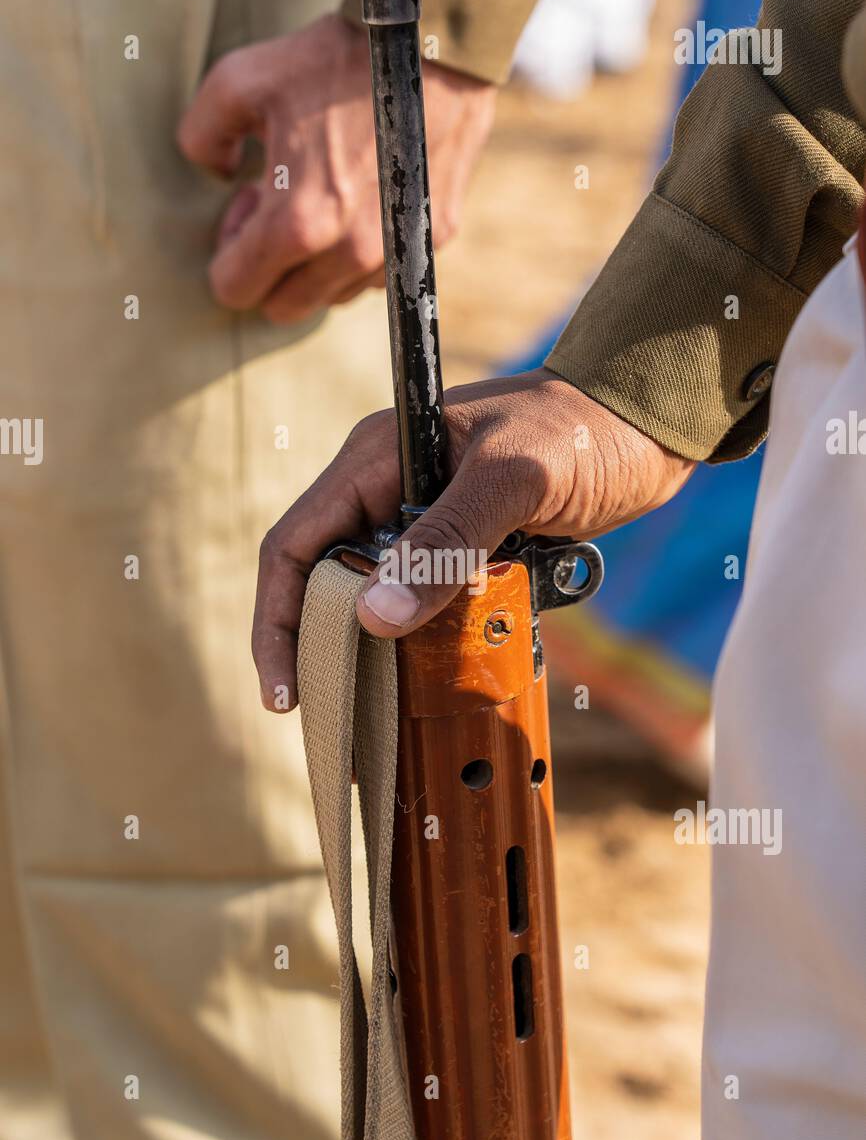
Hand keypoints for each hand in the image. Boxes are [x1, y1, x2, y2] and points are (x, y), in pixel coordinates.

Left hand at [177, 13, 496, 321]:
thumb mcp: (241, 80)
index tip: (246, 205)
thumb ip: (200, 136)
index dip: (228, 251)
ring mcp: (396, 252)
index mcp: (297, 224)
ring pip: (334, 295)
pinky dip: (363, 249)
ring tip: (325, 194)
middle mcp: (349, 254)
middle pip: (284, 307)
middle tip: (278, 204)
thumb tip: (214, 174)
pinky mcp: (432, 240)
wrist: (432, 45)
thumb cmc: (335, 59)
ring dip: (318, 261)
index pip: (236, 289)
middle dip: (271, 267)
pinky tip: (364, 194)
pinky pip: (380, 273)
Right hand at [252, 370, 694, 709]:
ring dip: (381, 653)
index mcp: (377, 460)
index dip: (279, 620)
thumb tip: (374, 617)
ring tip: (375, 719)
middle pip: (328, 582)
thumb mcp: (513, 480)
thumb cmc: (583, 429)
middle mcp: (389, 492)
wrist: (650, 420)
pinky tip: (436, 682)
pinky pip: (434, 604)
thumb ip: (447, 542)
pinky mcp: (470, 546)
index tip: (287, 690)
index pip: (296, 545)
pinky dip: (432, 642)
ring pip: (383, 600)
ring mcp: (430, 521)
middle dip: (324, 650)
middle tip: (331, 720)